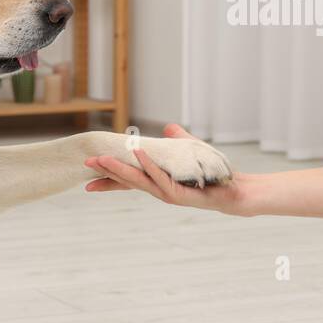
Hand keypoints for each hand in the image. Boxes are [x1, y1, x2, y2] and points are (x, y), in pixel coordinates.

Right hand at [84, 124, 251, 214]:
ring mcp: (168, 194)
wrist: (236, 192)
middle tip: (86, 163)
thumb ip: (177, 141)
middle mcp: (159, 190)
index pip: (128, 180)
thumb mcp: (191, 152)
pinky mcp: (180, 194)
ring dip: (120, 169)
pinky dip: (149, 165)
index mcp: (158, 182)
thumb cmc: (214, 176)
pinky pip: (161, 177)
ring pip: (139, 180)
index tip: (88, 175)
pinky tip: (138, 154)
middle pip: (127, 180)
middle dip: (106, 172)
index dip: (108, 178)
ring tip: (103, 160)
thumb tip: (167, 127)